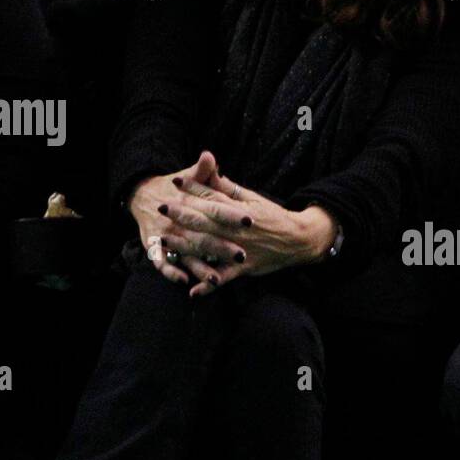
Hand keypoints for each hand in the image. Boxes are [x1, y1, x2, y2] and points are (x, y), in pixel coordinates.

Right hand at [129, 152, 248, 293]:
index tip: (249, 220)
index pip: (214, 207)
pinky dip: (171, 272)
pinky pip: (162, 262)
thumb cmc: (175, 188)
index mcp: (189, 202)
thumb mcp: (188, 176)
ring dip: (200, 268)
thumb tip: (209, 156)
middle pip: (202, 235)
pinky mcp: (154, 247)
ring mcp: (166, 235)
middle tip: (242, 255)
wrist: (143, 195)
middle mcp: (177, 220)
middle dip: (222, 246)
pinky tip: (185, 281)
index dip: (231, 214)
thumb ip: (202, 172)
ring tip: (216, 279)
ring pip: (185, 254)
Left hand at [156, 150, 337, 295]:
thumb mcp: (252, 197)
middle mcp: (236, 229)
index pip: (213, 197)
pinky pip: (223, 277)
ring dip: (186, 246)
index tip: (174, 182)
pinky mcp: (243, 268)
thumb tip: (211, 168)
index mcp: (238, 210)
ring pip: (209, 247)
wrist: (297, 239)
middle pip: (205, 220)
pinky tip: (192, 291)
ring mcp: (238, 249)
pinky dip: (209, 285)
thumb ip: (228, 187)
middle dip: (182, 214)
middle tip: (161, 208)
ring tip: (165, 242)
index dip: (193, 189)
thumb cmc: (272, 216)